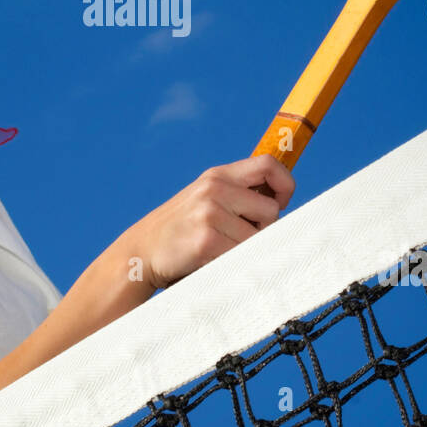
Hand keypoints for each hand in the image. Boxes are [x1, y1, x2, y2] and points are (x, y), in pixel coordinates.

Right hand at [118, 156, 295, 291]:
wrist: (141, 251)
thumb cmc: (181, 229)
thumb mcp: (205, 198)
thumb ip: (237, 194)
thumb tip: (281, 203)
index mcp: (217, 175)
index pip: (269, 165)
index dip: (285, 185)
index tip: (281, 203)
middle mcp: (215, 189)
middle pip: (271, 210)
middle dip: (263, 229)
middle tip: (237, 236)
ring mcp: (210, 213)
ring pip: (260, 236)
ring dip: (247, 248)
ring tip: (221, 248)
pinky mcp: (206, 240)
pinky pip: (242, 253)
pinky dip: (234, 261)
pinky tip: (213, 259)